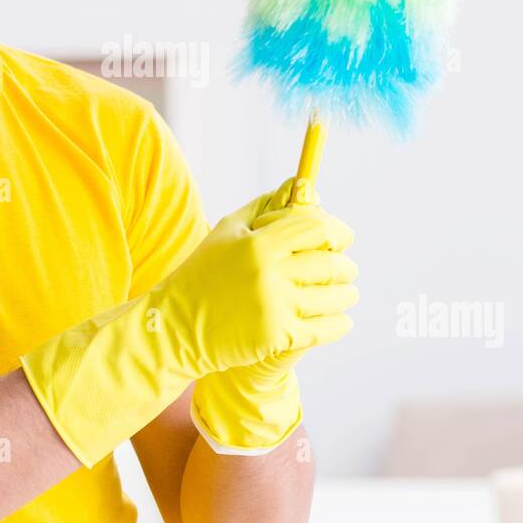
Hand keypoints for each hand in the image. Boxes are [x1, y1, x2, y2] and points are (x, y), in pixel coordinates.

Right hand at [190, 177, 358, 453]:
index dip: (338, 232)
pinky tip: (341, 320)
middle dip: (345, 267)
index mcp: (259, 242)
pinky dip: (339, 324)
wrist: (174, 327)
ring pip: (334, 298)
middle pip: (331, 264)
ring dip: (345, 295)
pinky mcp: (277, 337)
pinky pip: (326, 328)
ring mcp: (275, 307)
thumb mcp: (227, 232)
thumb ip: (265, 207)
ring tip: (346, 294)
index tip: (344, 237)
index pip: (317, 229)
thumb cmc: (202, 274)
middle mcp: (270, 273)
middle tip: (348, 269)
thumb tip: (298, 184)